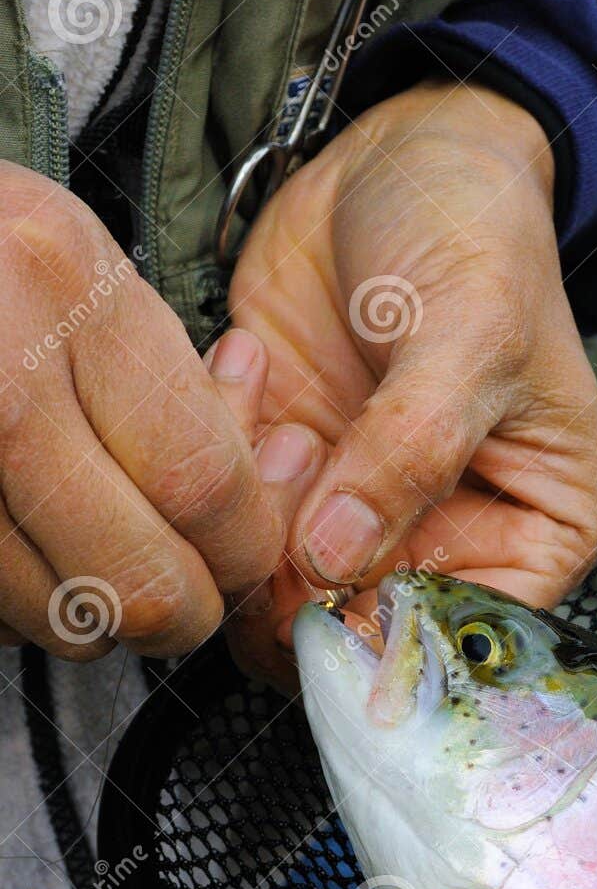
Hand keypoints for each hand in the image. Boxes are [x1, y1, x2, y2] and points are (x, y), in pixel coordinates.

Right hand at [0, 162, 280, 657]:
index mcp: (63, 288)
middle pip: (137, 584)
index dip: (244, 550)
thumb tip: (279, 487)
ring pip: (59, 621)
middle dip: (180, 614)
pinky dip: (19, 610)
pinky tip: (19, 546)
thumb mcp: (84, 267)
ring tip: (86, 552)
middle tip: (183, 589)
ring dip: (94, 619)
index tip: (243, 553)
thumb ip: (186, 386)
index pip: (204, 485)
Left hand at [226, 79, 596, 684]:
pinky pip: (220, 515)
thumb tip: (339, 554)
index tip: (331, 575)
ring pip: (272, 591)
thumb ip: (414, 451)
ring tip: (280, 415)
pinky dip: (213, 448)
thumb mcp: (472, 334)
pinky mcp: (284, 473)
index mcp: (529, 538)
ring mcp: (354, 515)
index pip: (453, 643)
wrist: (402, 153)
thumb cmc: (478, 234)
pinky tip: (252, 366)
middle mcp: (442, 544)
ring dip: (250, 509)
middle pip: (351, 635)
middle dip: (299, 572)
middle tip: (294, 472)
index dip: (384, 632)